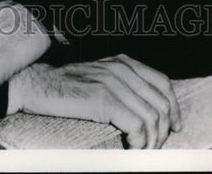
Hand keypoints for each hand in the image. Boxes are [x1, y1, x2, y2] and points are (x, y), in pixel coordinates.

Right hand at [10, 53, 181, 148]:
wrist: (37, 84)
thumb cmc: (65, 87)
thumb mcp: (99, 76)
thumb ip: (121, 83)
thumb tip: (146, 108)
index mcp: (123, 62)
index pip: (163, 83)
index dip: (174, 108)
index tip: (174, 128)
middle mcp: (121, 68)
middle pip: (162, 103)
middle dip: (163, 131)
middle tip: (153, 146)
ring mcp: (112, 82)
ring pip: (152, 117)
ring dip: (151, 140)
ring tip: (141, 149)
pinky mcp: (103, 99)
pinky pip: (136, 125)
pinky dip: (139, 141)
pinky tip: (130, 147)